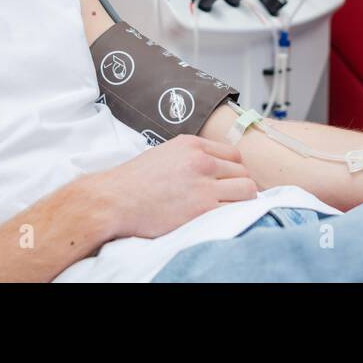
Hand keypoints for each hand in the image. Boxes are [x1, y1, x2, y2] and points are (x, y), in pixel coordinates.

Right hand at [87, 134, 258, 239]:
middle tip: (226, 198)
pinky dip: (234, 215)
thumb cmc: (133, 181)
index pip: (233, 153)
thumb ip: (190, 156)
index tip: (226, 181)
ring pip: (248, 189)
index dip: (232, 169)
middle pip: (243, 171)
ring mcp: (205, 184)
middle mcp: (202, 160)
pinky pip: (237, 209)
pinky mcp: (204, 208)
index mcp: (192, 144)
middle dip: (238, 185)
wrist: (114, 200)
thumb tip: (209, 166)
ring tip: (226, 208)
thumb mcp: (164, 154)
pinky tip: (221, 218)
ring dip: (241, 200)